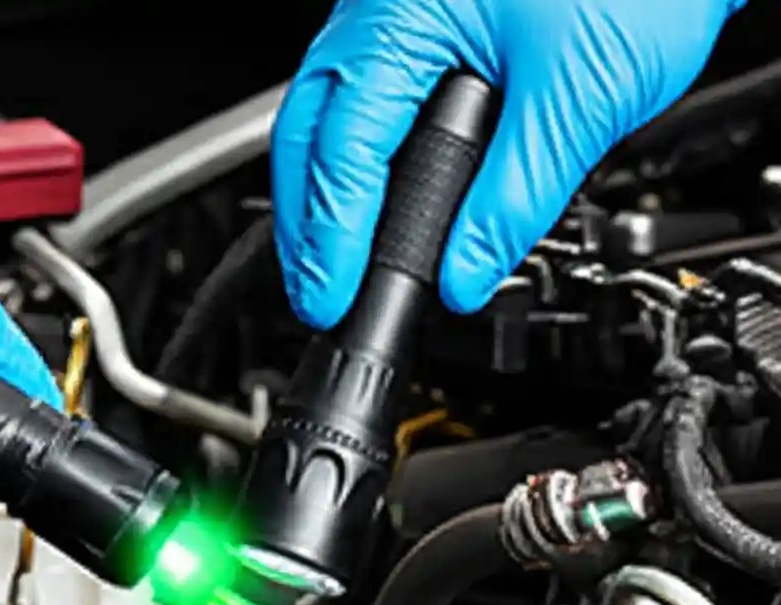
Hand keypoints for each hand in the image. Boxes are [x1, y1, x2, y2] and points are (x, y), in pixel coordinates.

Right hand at [273, 0, 745, 327]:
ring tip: (333, 259)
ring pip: (329, 113)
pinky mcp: (430, 21)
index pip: (345, 147)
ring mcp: (399, 9)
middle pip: (309, 130)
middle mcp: (383, 7)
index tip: (332, 295)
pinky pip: (367, 96)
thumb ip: (516, 198)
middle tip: (314, 292)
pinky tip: (370, 195)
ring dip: (326, 191)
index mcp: (400, 16)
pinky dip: (360, 156)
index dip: (334, 235)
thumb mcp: (579, 98)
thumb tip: (466, 272)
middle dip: (306, 221)